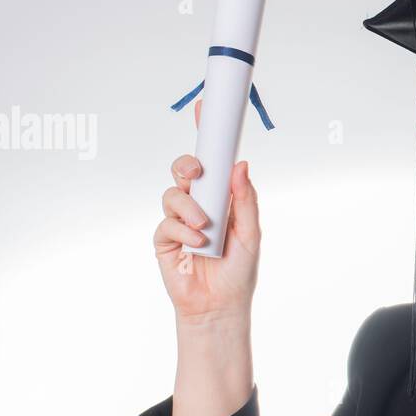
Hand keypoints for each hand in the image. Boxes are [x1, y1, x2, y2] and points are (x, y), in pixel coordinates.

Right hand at [153, 99, 260, 322]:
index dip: (206, 136)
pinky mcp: (164, 240)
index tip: (205, 109)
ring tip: (204, 228)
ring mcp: (179, 221)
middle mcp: (198, 205)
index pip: (212, 162)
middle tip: (198, 172)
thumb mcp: (251, 233)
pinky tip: (195, 244)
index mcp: (221, 198)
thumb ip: (246, 200)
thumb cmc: (239, 271)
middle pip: (184, 170)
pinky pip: (166, 223)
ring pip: (172, 193)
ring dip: (189, 207)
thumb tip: (241, 164)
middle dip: (188, 164)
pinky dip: (182, 230)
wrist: (221, 306)